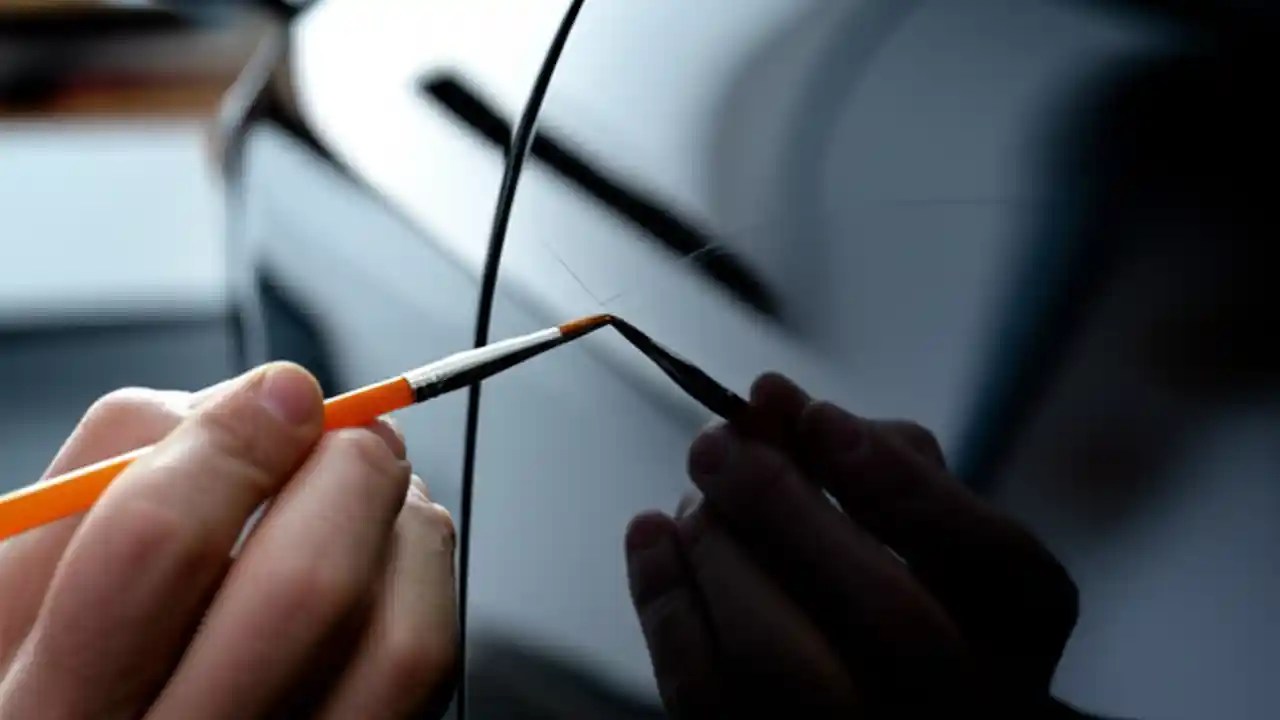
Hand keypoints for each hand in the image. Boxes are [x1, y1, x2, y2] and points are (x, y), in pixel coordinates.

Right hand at [0, 363, 456, 718]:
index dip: (237, 440)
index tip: (283, 391)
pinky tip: (390, 556)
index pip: (159, 541)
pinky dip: (426, 581)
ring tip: (374, 487)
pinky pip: (427, 676)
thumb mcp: (17, 594)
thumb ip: (104, 480)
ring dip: (406, 524)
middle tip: (350, 431)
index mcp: (47, 704)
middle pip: (308, 589)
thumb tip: (262, 397)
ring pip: (401, 643)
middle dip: (349, 470)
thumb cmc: (62, 674)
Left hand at [625, 373, 1084, 717]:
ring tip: (696, 499)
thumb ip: (867, 459)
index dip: (904, 482)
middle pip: (892, 614)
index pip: (999, 559)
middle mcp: (964, 700)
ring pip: (783, 659)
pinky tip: (652, 535)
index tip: (816, 414)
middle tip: (715, 442)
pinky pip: (704, 688)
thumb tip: (771, 400)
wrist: (856, 701)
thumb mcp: (915, 523)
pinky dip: (663, 597)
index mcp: (1016, 627)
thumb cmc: (889, 587)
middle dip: (787, 508)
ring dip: (718, 549)